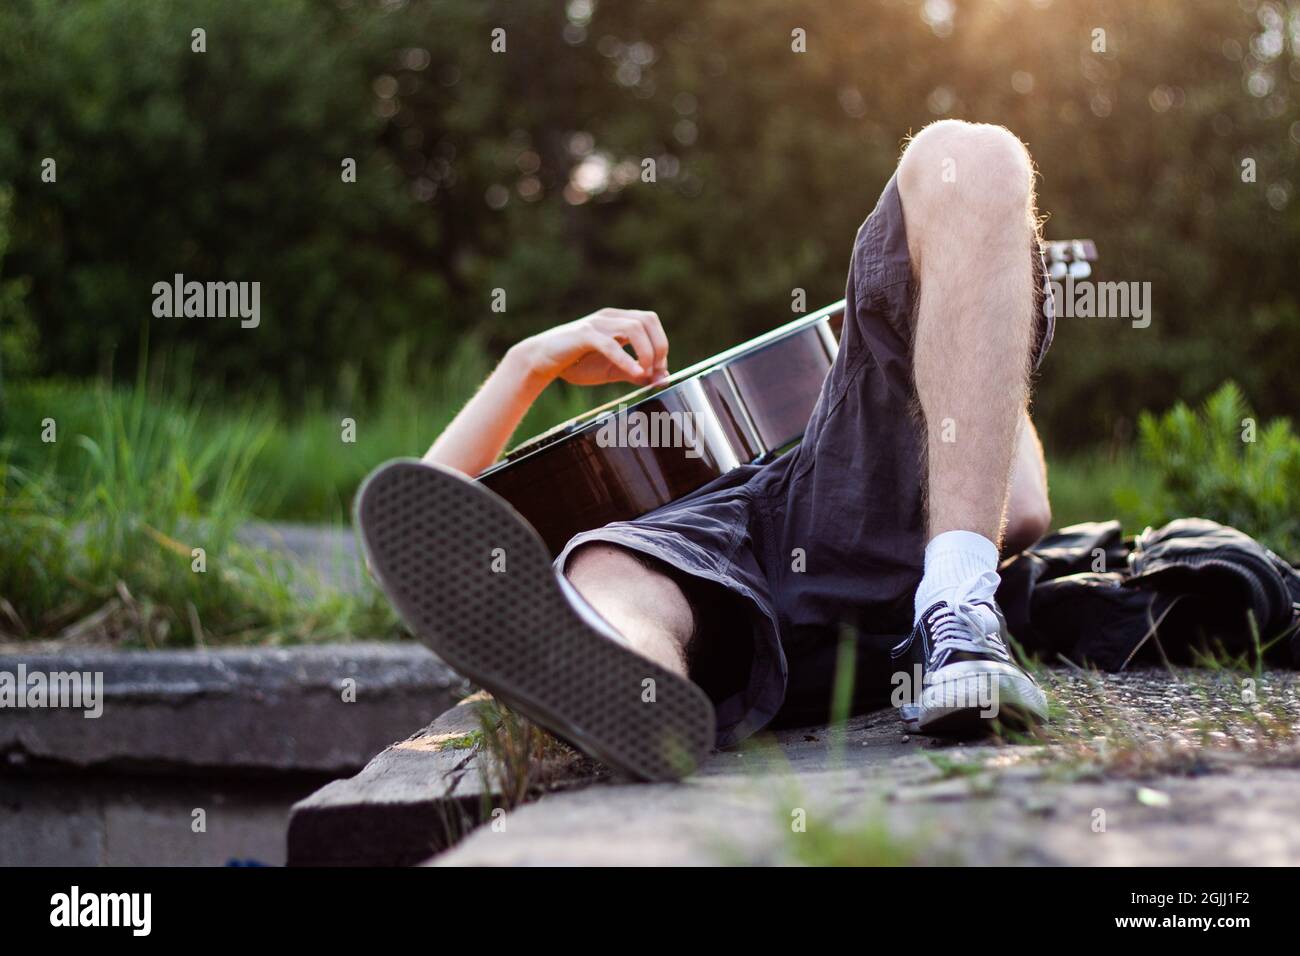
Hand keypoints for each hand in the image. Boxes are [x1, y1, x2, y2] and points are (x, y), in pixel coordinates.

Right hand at [513, 308, 669, 387]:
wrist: (541, 361)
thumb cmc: (575, 363)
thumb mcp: (611, 370)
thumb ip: (634, 373)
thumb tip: (659, 379)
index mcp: (618, 321)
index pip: (650, 322)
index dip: (662, 345)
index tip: (660, 371)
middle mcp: (609, 317)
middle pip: (647, 320)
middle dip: (658, 346)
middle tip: (656, 371)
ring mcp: (597, 324)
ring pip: (634, 328)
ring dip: (646, 351)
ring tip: (646, 372)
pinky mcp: (584, 335)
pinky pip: (611, 344)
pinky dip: (627, 359)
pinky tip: (635, 373)